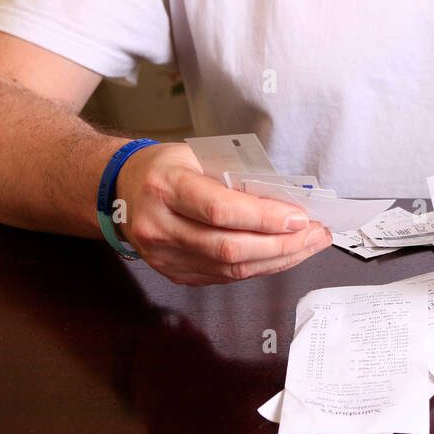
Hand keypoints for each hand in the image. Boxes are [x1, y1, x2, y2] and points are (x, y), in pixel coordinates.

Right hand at [112, 142, 331, 284]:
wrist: (119, 189)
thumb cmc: (162, 167)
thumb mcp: (195, 156)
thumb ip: (233, 177)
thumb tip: (283, 198)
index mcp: (165, 187)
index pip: (220, 210)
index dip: (264, 217)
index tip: (300, 217)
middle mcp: (160, 226)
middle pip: (229, 247)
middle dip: (281, 245)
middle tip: (315, 234)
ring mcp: (163, 255)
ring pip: (229, 268)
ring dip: (276, 260)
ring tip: (307, 245)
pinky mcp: (172, 273)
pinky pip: (223, 277)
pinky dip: (257, 268)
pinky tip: (280, 256)